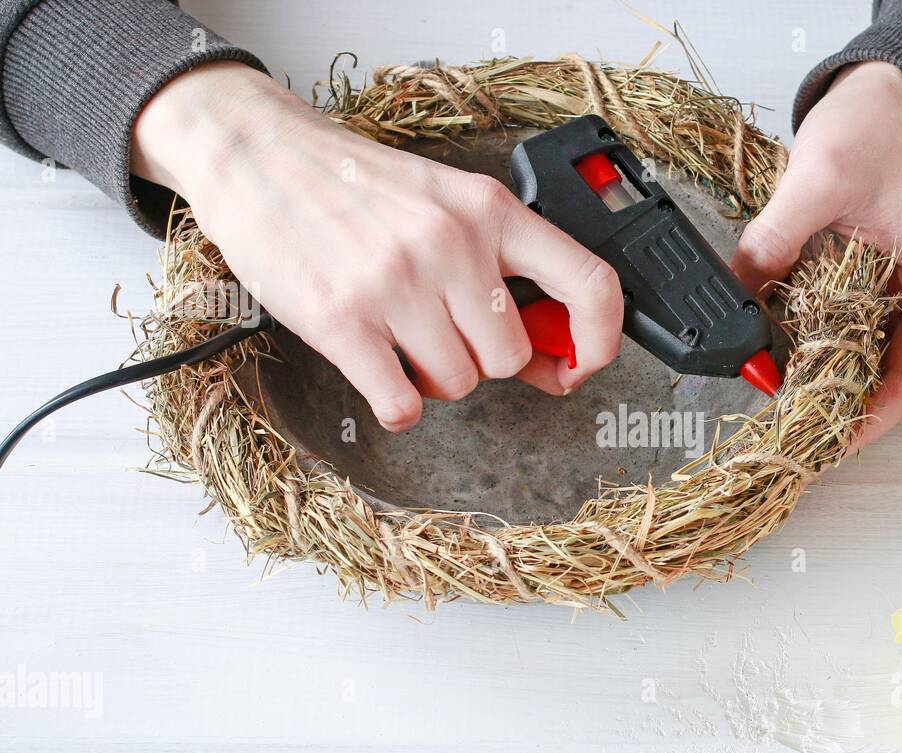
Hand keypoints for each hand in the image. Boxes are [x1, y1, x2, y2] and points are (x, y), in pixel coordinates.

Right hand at [131, 62, 622, 431]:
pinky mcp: (342, 321)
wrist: (259, 156)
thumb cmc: (357, 186)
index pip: (589, 283)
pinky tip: (380, 374)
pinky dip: (397, 406)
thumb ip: (505, 270)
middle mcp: (452, 244)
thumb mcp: (448, 204)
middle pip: (509, 356)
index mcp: (490, 210)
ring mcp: (397, 283)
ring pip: (458, 384)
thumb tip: (559, 356)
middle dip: (481, 360)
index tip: (584, 363)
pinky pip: (402, 406)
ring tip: (402, 339)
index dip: (601, 340)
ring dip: (433, 379)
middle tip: (445, 334)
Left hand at [732, 61, 901, 446]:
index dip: (868, 424)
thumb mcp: (819, 178)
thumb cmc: (877, 128)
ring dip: (828, 385)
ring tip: (780, 407)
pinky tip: (783, 355)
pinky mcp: (876, 279)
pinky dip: (819, 348)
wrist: (889, 93)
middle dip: (840, 413)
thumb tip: (738, 290)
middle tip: (788, 435)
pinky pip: (850, 329)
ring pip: (867, 360)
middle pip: (887, 381)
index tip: (826, 448)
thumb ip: (775, 238)